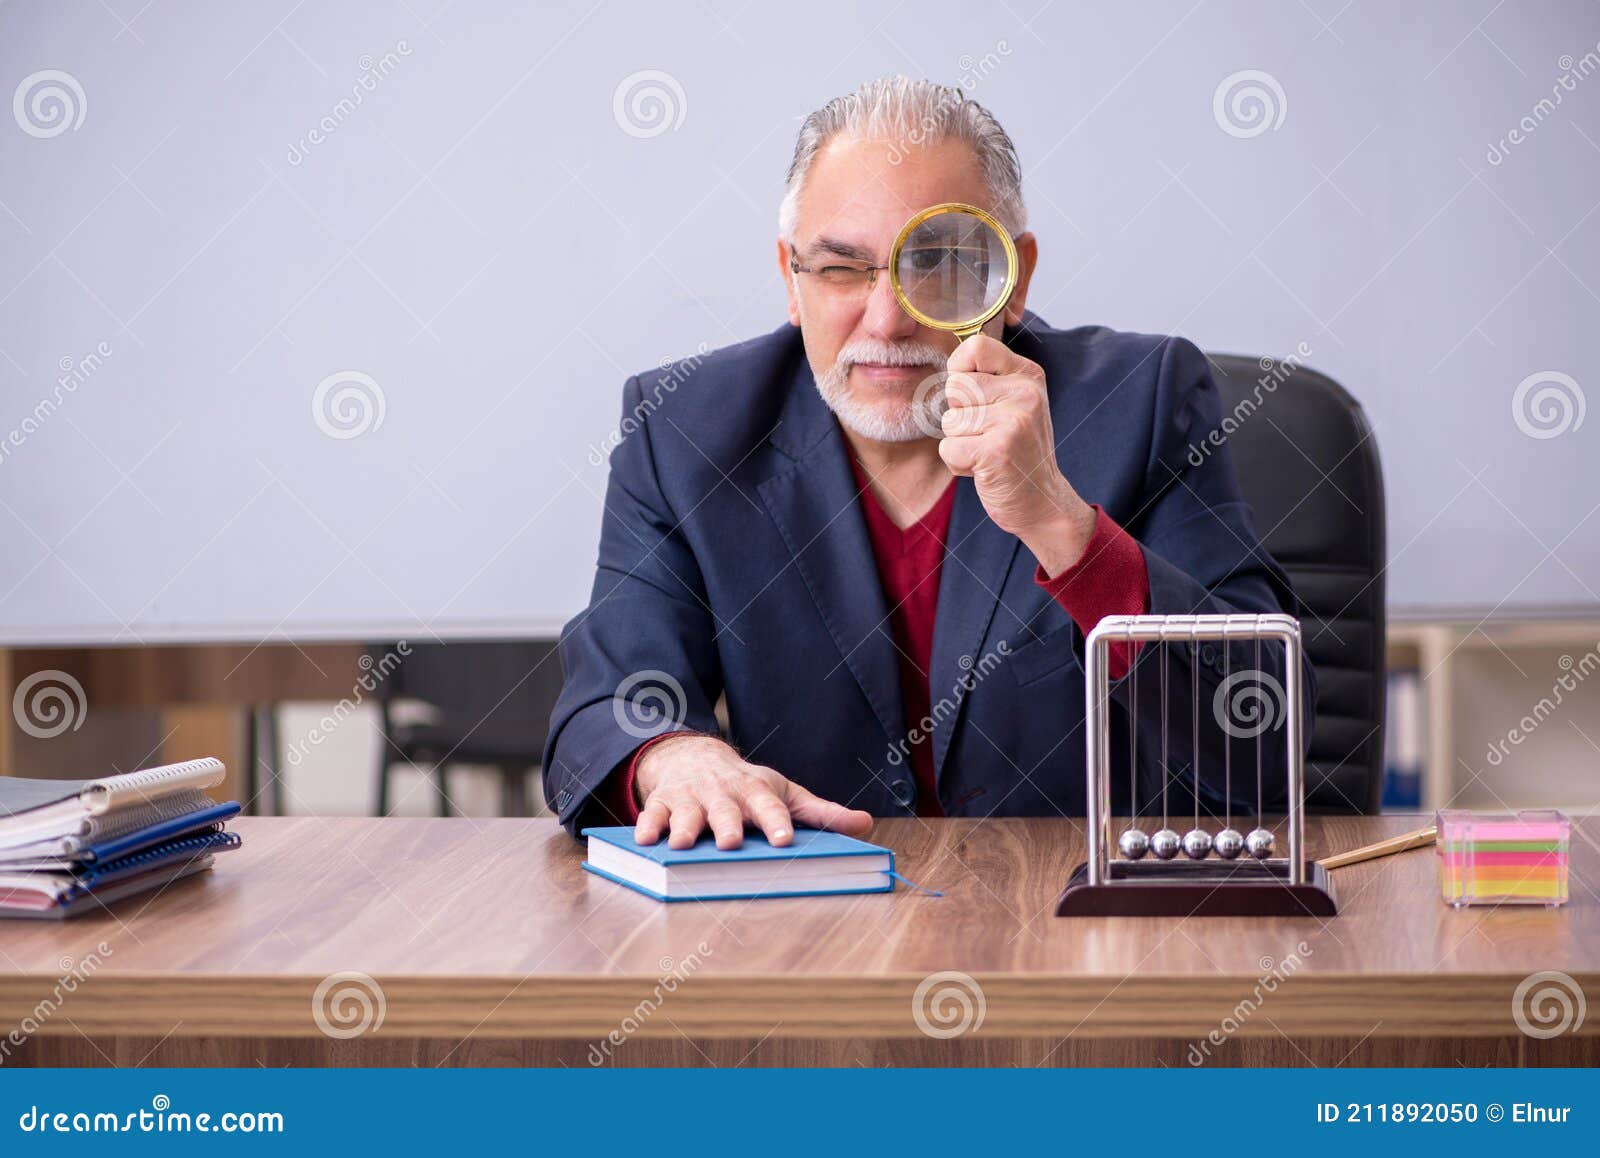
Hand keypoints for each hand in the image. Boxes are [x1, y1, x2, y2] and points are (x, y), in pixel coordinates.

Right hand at [633, 734, 874, 849]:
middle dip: (727, 825)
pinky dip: (648, 825)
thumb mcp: (785, 793)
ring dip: (684, 827)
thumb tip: (865, 825)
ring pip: (687, 813)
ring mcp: (691, 798)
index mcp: (756, 792)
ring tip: (682, 844)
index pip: (770, 807)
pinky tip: (645, 840)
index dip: (776, 822)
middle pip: (726, 811)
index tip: (783, 840)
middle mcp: (723, 794)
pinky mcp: (663, 803)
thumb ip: (822, 814)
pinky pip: (653, 814)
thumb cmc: (746, 785)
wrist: (695, 757)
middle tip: (729, 843)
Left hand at [937, 333, 1097, 575]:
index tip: (974, 396)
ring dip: (960, 442)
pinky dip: (959, 464)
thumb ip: (988, 380)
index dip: (961, 370)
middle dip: (960, 415)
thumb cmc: (1018, 451)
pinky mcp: (997, 449)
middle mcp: (1024, 392)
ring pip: (949, 420)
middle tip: (987, 433)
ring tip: (987, 452)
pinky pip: (948, 448)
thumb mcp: (1014, 404)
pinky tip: (984, 468)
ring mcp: (1013, 420)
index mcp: (1028, 374)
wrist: (1042, 501)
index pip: (975, 346)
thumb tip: (951, 360)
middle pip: (955, 386)